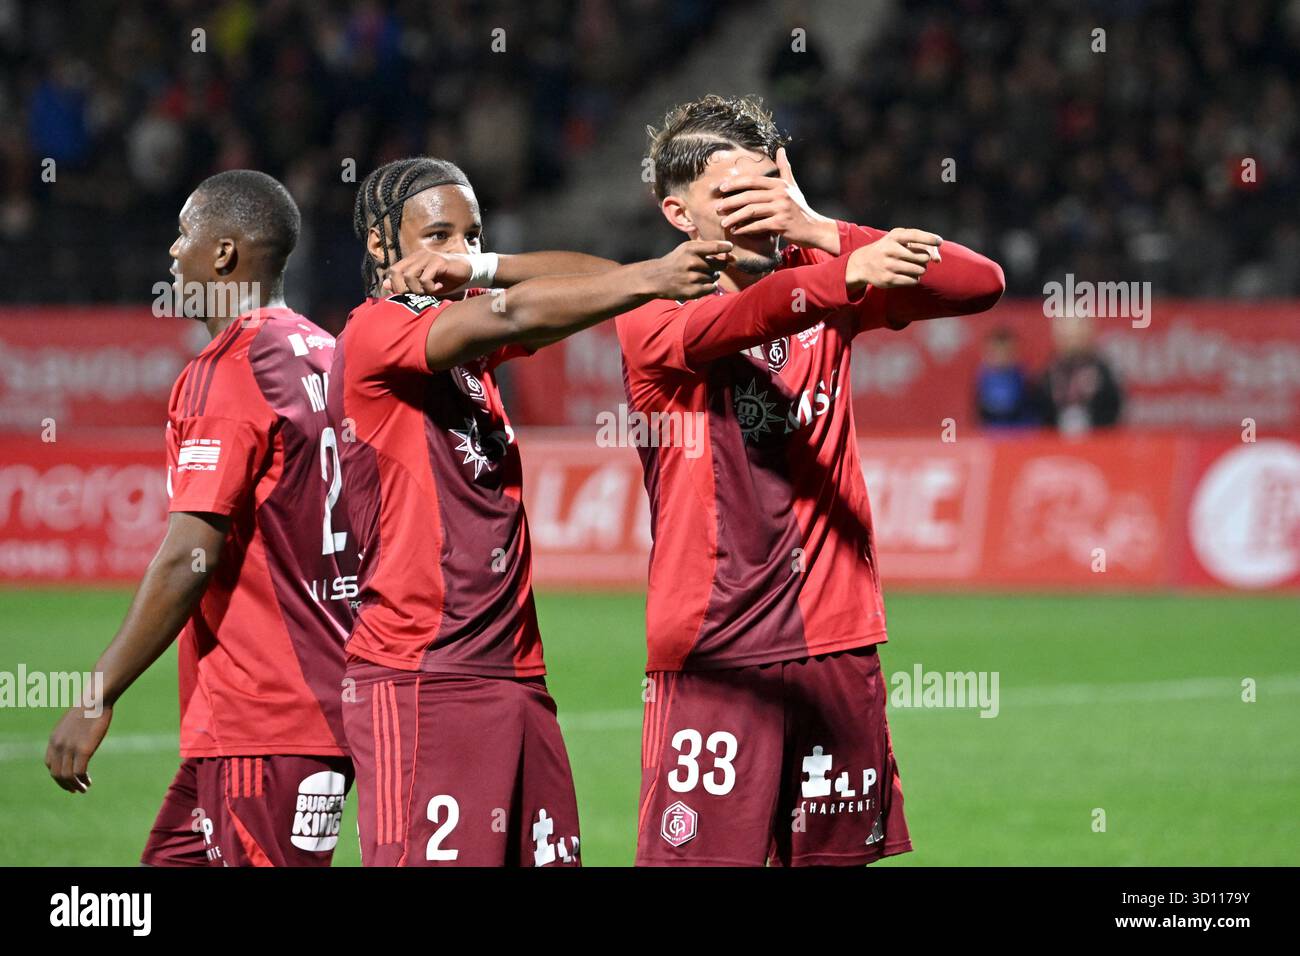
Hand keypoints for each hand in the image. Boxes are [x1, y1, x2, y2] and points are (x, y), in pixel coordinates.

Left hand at [46, 704, 112, 793]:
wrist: (95, 700)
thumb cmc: (89, 707)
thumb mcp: (74, 721)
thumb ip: (72, 733)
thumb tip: (79, 736)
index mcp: (54, 739)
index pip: (50, 764)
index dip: (57, 775)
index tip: (67, 780)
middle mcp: (58, 746)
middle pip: (56, 773)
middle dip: (64, 785)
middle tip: (75, 790)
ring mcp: (70, 749)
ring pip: (67, 776)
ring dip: (74, 786)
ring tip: (84, 789)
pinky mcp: (83, 750)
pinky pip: (79, 772)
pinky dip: (82, 781)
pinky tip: (88, 782)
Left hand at [382, 251, 472, 294]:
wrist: (469, 272)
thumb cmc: (447, 280)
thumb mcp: (425, 286)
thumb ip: (406, 285)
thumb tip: (385, 285)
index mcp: (413, 260)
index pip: (393, 270)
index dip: (395, 285)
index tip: (407, 296)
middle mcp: (418, 256)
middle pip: (397, 272)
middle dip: (402, 288)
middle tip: (416, 296)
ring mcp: (428, 257)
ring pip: (409, 276)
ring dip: (417, 289)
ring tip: (429, 292)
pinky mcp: (439, 262)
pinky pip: (425, 278)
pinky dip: (429, 288)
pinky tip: (438, 288)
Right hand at [637, 240, 734, 299]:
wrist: (656, 278)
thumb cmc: (676, 261)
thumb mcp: (687, 248)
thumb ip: (708, 248)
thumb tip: (731, 253)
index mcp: (690, 249)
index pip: (715, 247)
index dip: (726, 248)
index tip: (730, 248)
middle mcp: (691, 263)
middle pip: (719, 265)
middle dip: (719, 265)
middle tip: (711, 266)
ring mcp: (691, 278)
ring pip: (715, 277)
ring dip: (712, 276)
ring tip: (699, 275)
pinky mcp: (692, 291)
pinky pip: (712, 288)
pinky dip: (710, 286)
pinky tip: (701, 283)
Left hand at [715, 147, 838, 251]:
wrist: (814, 228)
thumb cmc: (800, 208)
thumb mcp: (793, 186)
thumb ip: (784, 169)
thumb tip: (781, 149)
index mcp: (780, 184)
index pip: (753, 180)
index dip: (735, 183)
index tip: (721, 187)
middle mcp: (780, 194)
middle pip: (749, 196)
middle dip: (730, 202)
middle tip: (717, 208)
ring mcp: (781, 209)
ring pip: (751, 211)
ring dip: (734, 217)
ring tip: (723, 223)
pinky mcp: (781, 224)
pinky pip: (758, 226)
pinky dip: (745, 229)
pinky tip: (736, 231)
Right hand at [845, 228, 942, 289]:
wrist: (863, 263)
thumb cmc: (888, 248)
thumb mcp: (897, 238)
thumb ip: (919, 242)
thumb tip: (938, 259)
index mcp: (894, 237)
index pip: (915, 235)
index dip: (929, 238)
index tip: (940, 241)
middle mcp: (891, 250)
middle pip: (923, 256)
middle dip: (924, 259)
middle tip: (918, 259)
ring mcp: (889, 266)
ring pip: (920, 270)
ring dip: (921, 270)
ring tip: (913, 267)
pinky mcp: (889, 279)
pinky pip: (914, 280)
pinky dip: (915, 278)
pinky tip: (908, 275)